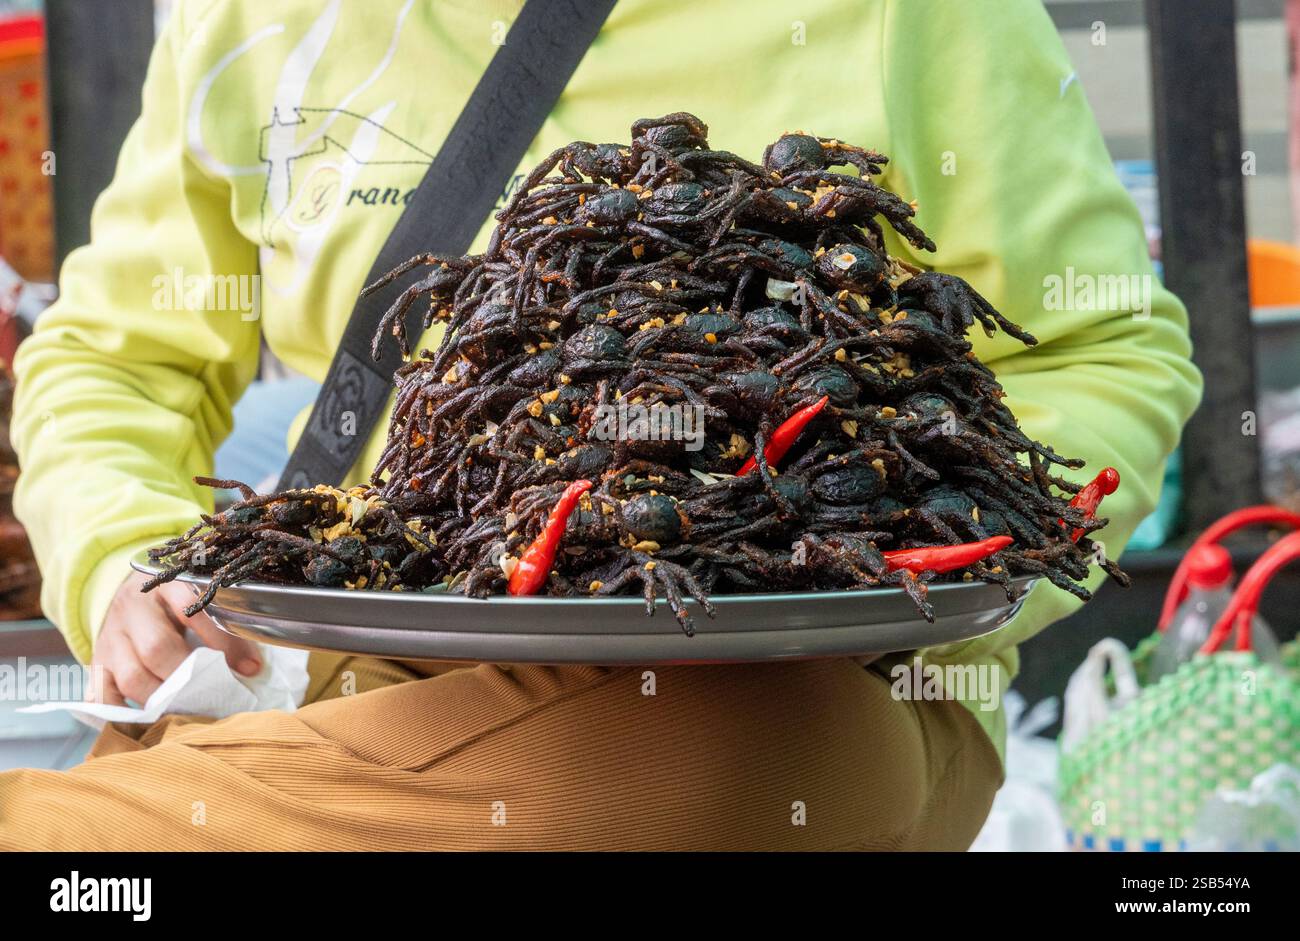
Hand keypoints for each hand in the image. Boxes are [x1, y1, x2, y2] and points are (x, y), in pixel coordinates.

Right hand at [88, 572, 261, 705]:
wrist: (130, 592)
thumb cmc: (174, 599)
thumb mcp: (197, 598)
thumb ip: (222, 625)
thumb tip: (251, 667)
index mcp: (164, 585)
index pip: (191, 611)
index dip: (220, 641)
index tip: (248, 667)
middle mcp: (132, 609)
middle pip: (156, 648)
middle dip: (189, 676)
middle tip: (214, 693)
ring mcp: (110, 637)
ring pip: (130, 676)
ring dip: (161, 699)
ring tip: (188, 709)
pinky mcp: (97, 662)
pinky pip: (100, 694)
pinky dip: (121, 713)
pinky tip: (146, 721)